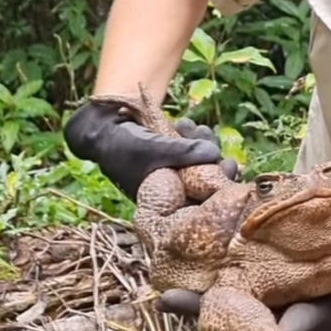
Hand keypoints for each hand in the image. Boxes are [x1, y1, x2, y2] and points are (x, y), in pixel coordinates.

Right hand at [63, 99, 237, 201]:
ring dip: (202, 143)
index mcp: (168, 204)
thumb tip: (215, 153)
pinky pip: (192, 151)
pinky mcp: (173, 158)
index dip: (221, 185)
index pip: (204, 201)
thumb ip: (183, 152)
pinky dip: (192, 138)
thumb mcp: (153, 148)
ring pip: (201, 163)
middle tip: (209, 138)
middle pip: (207, 181)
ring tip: (193, 126)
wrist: (101, 130)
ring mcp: (174, 174)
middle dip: (212, 159)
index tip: (229, 163)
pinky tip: (188, 126)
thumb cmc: (123, 145)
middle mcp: (173, 193)